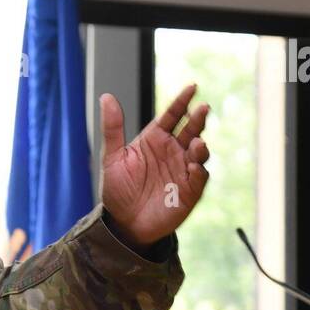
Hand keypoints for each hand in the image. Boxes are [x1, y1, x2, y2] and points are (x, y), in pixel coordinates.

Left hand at [100, 84, 210, 249]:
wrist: (123, 222)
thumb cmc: (118, 188)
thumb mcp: (112, 157)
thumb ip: (112, 128)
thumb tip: (106, 96)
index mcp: (155, 139)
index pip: (172, 116)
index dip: (182, 101)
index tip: (192, 87)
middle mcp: (172, 151)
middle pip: (191, 130)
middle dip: (198, 119)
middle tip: (203, 109)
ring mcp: (183, 170)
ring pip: (199, 153)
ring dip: (201, 147)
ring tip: (198, 142)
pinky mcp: (189, 191)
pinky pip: (199, 179)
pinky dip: (199, 172)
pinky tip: (194, 168)